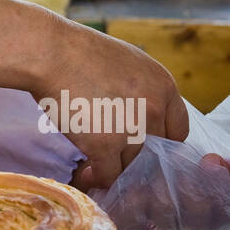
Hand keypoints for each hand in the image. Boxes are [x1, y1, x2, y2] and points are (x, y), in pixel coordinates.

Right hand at [0, 0, 187, 188]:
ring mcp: (131, 129)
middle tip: (115, 156)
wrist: (50, 53)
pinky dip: (97, 178)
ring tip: (95, 164)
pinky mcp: (105, 145)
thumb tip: (145, 119)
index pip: (178, 130)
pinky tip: (87, 174)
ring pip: (131, 166)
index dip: (160, 142)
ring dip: (114, 168)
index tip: (144, 146)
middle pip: (155, 152)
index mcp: (164, 86)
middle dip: (135, 156)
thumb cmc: (81, 52)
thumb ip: (145, 91)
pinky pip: (109, 175)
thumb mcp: (129, 63)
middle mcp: (154, 109)